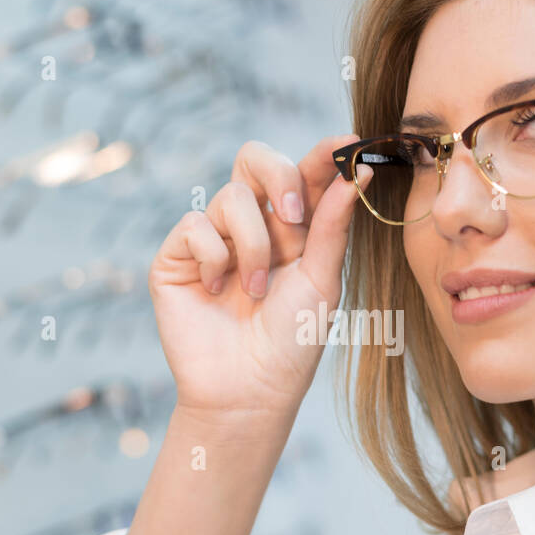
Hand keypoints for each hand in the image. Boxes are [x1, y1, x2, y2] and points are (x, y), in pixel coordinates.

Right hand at [147, 134, 371, 419]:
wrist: (248, 391)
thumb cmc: (291, 343)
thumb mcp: (322, 281)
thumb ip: (333, 226)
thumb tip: (357, 175)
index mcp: (292, 227)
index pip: (303, 173)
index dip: (323, 153)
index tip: (348, 143)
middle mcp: (251, 224)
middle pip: (254, 157)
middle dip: (279, 175)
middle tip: (295, 216)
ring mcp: (212, 238)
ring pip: (231, 197)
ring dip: (253, 245)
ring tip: (256, 290)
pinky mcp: (177, 256)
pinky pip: (195, 226)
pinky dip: (215, 258)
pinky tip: (217, 292)